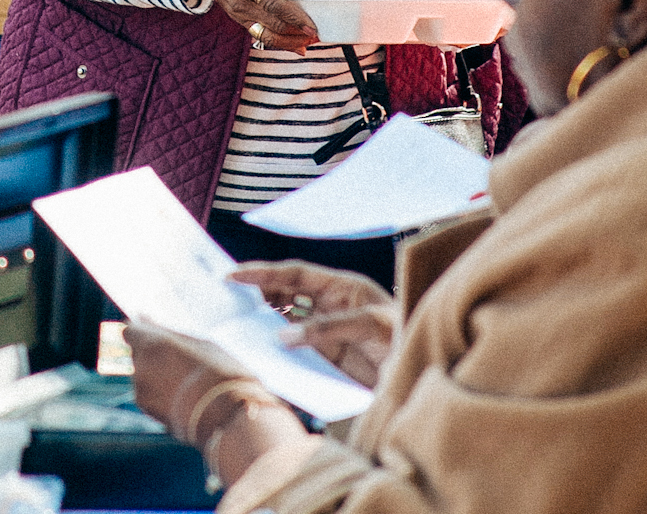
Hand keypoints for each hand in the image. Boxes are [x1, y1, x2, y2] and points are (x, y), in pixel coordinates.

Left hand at [126, 323, 306, 485]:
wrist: (226, 416)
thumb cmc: (219, 373)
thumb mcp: (200, 344)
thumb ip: (171, 336)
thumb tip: (148, 322)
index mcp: (152, 344)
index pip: (132, 331)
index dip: (143, 330)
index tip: (153, 329)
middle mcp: (140, 367)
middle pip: (139, 354)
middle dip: (153, 354)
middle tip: (180, 358)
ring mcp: (142, 393)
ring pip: (145, 377)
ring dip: (159, 376)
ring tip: (189, 381)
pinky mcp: (149, 413)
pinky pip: (152, 396)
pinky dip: (163, 394)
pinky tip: (186, 397)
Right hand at [177, 0, 316, 51]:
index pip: (270, 2)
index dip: (291, 16)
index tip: (310, 24)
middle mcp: (237, 0)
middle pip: (269, 24)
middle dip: (294, 33)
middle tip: (317, 33)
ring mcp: (235, 12)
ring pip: (263, 35)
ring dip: (287, 42)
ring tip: (309, 42)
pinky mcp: (236, 17)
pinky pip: (258, 34)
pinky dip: (277, 42)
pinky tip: (294, 44)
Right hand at [231, 261, 396, 387]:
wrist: (421, 373)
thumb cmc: (405, 338)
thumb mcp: (371, 325)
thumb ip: (329, 327)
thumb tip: (284, 336)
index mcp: (340, 287)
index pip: (294, 274)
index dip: (263, 273)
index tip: (233, 275)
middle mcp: (328, 305)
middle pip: (284, 294)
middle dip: (256, 294)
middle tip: (226, 301)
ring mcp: (325, 332)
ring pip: (284, 321)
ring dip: (263, 323)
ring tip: (236, 328)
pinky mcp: (325, 358)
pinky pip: (292, 350)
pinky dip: (275, 351)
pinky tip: (260, 355)